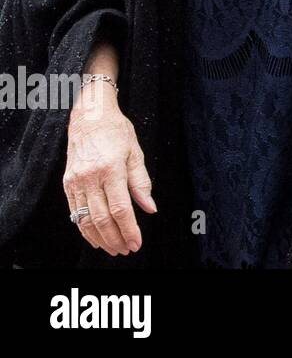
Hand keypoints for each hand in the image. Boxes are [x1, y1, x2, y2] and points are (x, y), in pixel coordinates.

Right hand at [63, 82, 156, 255]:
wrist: (89, 117)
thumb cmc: (116, 132)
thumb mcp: (136, 153)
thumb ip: (141, 183)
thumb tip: (149, 208)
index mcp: (111, 169)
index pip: (120, 209)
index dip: (129, 229)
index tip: (137, 242)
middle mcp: (90, 178)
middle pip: (102, 218)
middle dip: (115, 238)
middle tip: (127, 249)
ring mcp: (76, 182)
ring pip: (85, 219)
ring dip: (100, 238)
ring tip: (114, 248)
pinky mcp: (67, 184)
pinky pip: (74, 212)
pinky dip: (84, 229)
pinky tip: (95, 238)